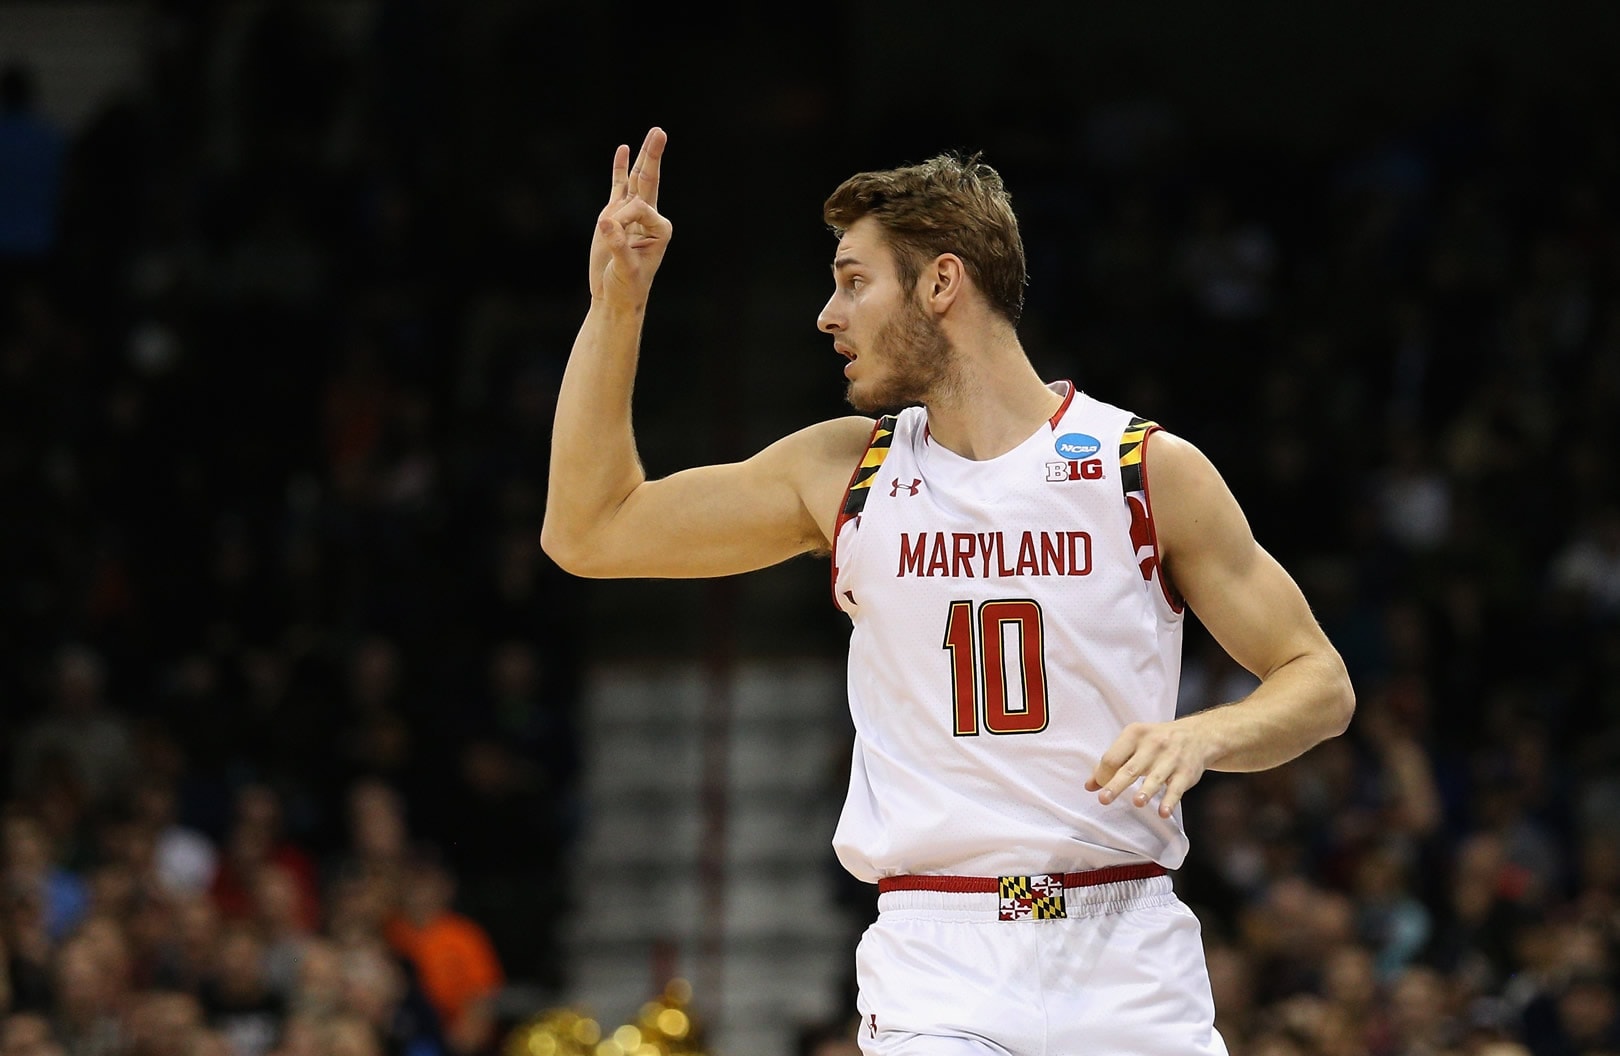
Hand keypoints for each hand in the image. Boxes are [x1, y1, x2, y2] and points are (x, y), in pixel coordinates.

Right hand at [590, 127, 671, 308]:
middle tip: (660, 132)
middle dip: (653, 156)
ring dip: (641, 157)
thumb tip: (606, 222)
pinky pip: (618, 187)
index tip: (608, 233)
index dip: (621, 219)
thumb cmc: (626, 287)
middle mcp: (649, 218)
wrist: (615, 298)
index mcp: (660, 230)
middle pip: (649, 181)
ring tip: (653, 134)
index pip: (639, 208)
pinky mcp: (615, 216)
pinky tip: (623, 150)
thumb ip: (617, 246)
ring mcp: (632, 215)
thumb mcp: (624, 269)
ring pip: (636, 180)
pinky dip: (619, 169)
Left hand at [1085, 720, 1211, 817]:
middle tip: (1104, 798)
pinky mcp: (1186, 773)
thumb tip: (1090, 785)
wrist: (1199, 735)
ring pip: (1155, 777)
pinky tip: (1164, 811)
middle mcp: (1152, 745)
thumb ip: (1112, 762)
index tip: (1100, 787)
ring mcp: (1171, 759)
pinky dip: (1170, 801)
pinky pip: (1176, 788)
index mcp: (1134, 734)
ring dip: (1146, 791)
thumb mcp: (1134, 742)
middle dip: (1116, 784)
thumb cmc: (1159, 740)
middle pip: (1130, 768)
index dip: (1103, 774)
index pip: (1112, 756)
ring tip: (1137, 802)